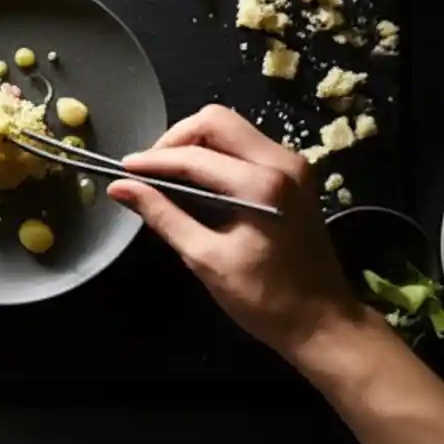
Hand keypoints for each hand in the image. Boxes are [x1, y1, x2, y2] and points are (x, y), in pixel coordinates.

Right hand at [108, 105, 369, 360]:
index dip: (154, 161)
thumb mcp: (206, 259)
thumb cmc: (264, 299)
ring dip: (196, 145)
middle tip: (150, 172)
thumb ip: (163, 216)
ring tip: (168, 176)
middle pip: (217, 121)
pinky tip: (197, 182)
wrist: (323, 321)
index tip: (122, 171)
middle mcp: (282, 161)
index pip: (195, 155)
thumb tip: (120, 188)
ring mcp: (293, 164)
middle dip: (176, 140)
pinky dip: (217, 154)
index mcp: (262, 184)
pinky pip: (246, 145)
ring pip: (232, 128)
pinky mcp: (295, 174)